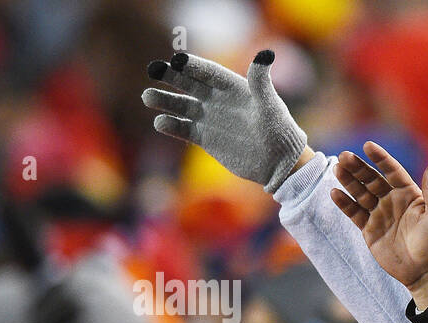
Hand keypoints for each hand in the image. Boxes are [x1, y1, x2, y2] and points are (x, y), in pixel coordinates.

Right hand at [142, 49, 307, 191]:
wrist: (279, 164)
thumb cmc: (280, 132)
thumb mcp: (271, 106)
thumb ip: (261, 82)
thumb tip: (266, 53)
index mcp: (234, 87)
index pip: (208, 72)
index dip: (193, 65)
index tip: (177, 60)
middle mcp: (219, 101)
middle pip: (189, 84)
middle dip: (170, 77)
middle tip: (152, 71)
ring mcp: (210, 119)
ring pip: (182, 106)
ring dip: (165, 101)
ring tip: (148, 97)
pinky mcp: (206, 139)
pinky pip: (184, 129)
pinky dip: (171, 126)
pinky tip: (160, 122)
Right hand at [330, 142, 427, 308]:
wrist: (425, 272)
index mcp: (409, 194)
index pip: (392, 171)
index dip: (380, 159)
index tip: (367, 146)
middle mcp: (393, 201)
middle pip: (372, 179)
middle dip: (359, 167)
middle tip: (345, 156)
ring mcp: (380, 214)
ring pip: (361, 193)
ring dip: (349, 181)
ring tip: (337, 169)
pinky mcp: (370, 229)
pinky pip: (355, 213)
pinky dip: (345, 203)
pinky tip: (334, 193)